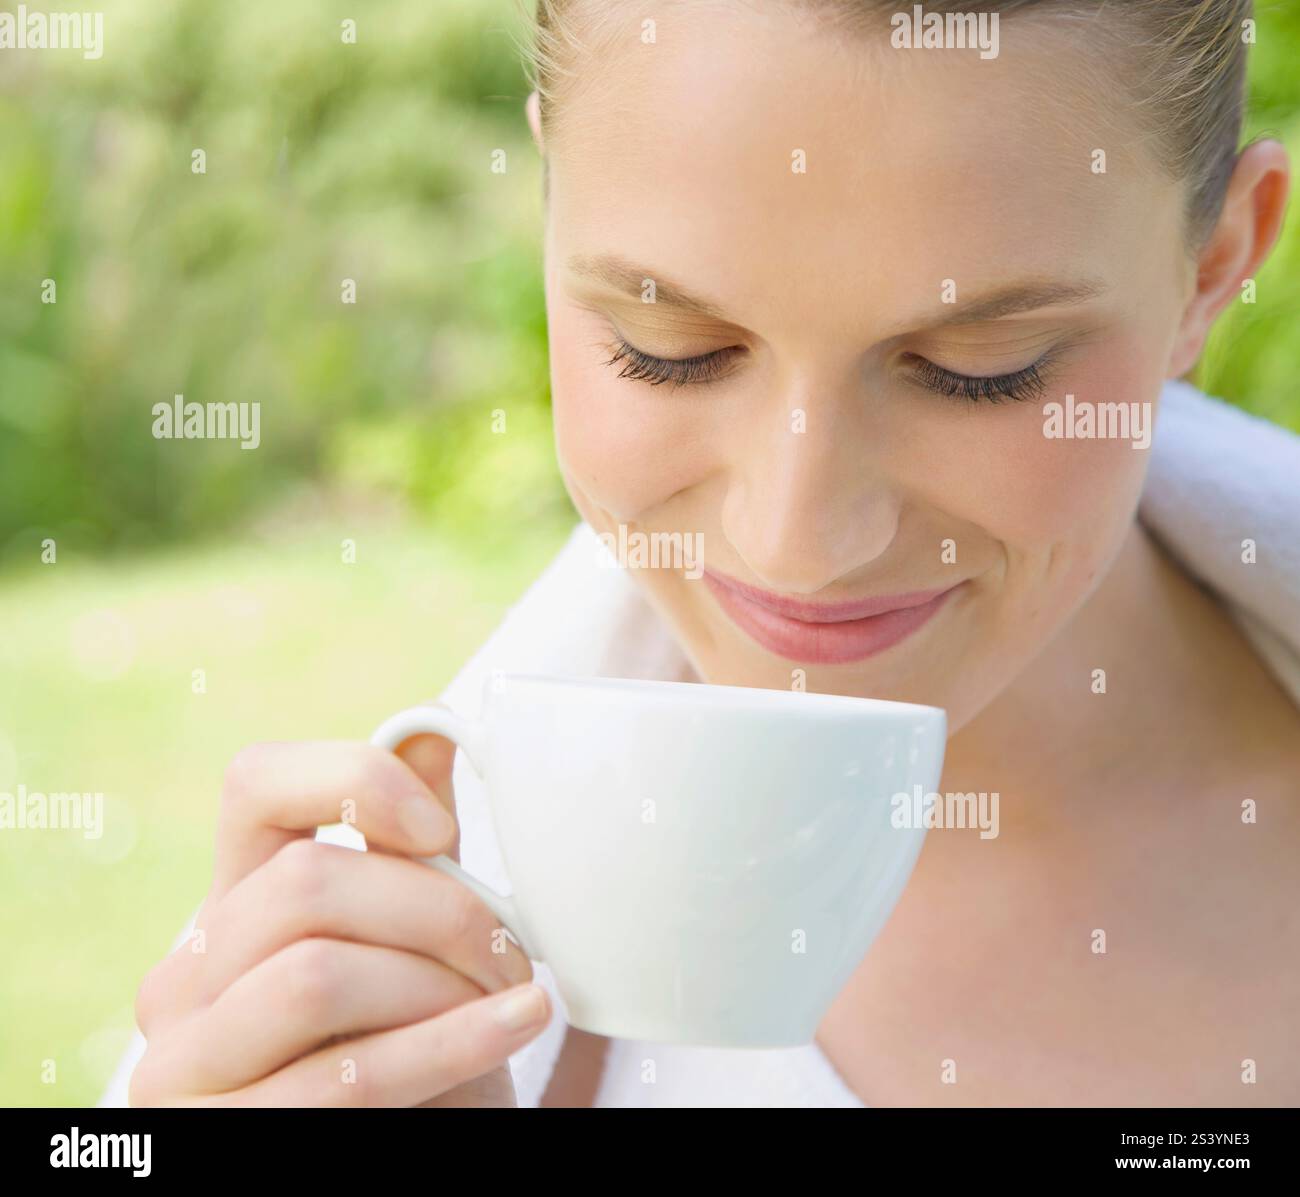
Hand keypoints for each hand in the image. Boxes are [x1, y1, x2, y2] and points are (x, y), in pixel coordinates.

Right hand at [129, 725, 547, 1105]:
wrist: (411, 1146)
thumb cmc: (413, 1043)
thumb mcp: (415, 942)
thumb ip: (411, 847)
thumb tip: (432, 728)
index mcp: (236, 904)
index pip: (254, 783)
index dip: (353, 779)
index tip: (440, 828)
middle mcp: (188, 975)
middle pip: (306, 884)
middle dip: (438, 910)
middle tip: (510, 948)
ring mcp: (185, 1062)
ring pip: (316, 974)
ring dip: (441, 985)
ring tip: (507, 998)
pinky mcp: (215, 1136)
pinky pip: (344, 1074)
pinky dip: (453, 1043)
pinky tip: (516, 1025)